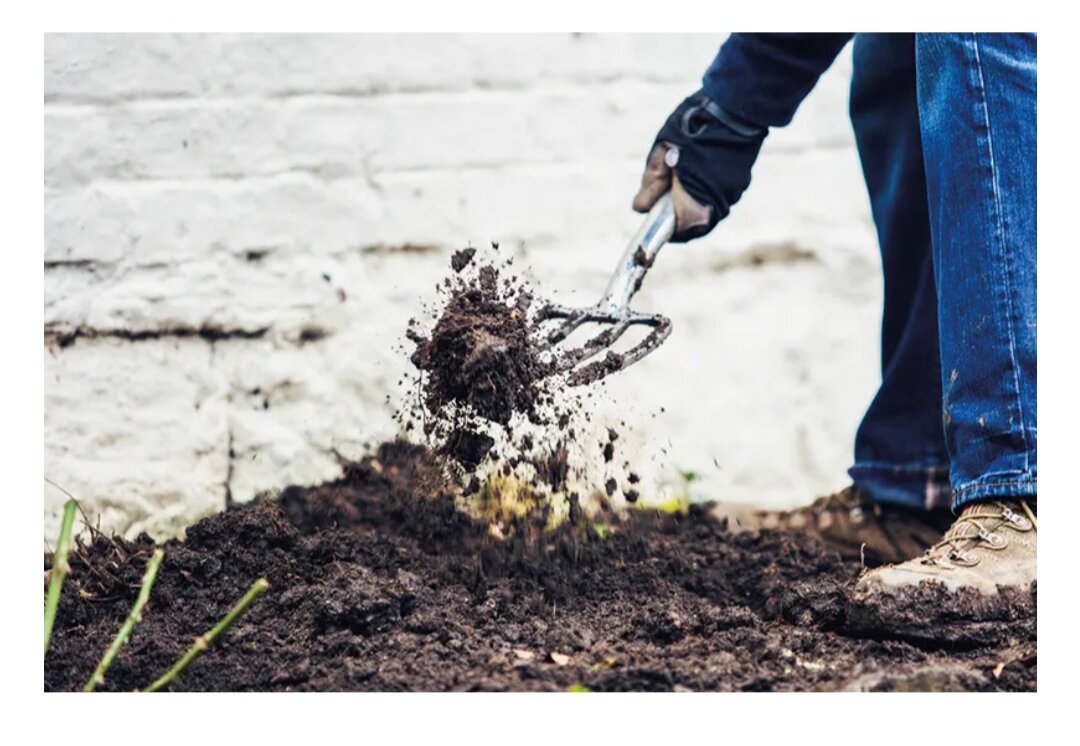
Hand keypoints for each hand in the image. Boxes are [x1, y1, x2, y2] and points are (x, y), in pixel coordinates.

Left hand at [633, 89, 767, 241]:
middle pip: (695, 223)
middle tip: (662, 198)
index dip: (664, 229)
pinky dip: (706, 188)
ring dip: (693, 200)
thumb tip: (640, 207)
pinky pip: (720, 194)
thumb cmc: (695, 126)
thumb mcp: (662, 151)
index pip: (679, 232)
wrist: (737, 104)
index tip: (653, 218)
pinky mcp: (742, 181)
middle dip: (678, 213)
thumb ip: (651, 183)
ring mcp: (734, 193)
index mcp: (696, 202)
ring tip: (679, 178)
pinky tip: (697, 168)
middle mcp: (719, 204)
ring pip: (709, 208)